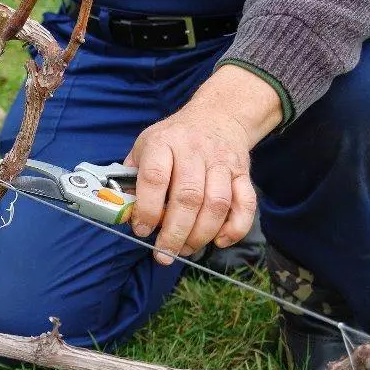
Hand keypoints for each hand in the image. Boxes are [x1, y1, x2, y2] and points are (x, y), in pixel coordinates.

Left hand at [124, 65, 282, 264]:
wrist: (216, 116)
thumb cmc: (173, 139)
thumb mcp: (144, 146)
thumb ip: (132, 177)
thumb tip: (123, 212)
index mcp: (164, 143)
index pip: (155, 178)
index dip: (147, 209)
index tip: (142, 230)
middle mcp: (194, 151)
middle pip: (188, 197)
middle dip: (175, 232)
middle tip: (164, 253)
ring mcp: (221, 162)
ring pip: (217, 204)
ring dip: (201, 234)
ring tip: (186, 249)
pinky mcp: (243, 173)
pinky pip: (246, 204)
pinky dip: (236, 228)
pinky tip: (219, 241)